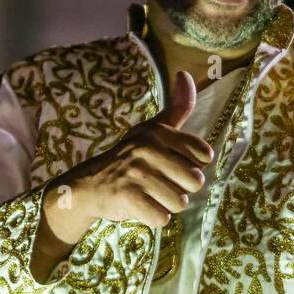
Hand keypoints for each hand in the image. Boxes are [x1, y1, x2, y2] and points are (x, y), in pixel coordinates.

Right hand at [43, 70, 213, 243]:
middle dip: (181, 189)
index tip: (172, 165)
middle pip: (195, 182)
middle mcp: (148, 149)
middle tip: (160, 184)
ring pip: (180, 202)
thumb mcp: (152, 129)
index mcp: (159, 132)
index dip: (192, 166)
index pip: (203, 155)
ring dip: (167, 205)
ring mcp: (137, 173)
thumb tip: (185, 75)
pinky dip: (155, 218)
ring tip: (150, 195)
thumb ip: (177, 108)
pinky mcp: (128, 197)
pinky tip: (142, 207)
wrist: (89, 184)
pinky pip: (162, 218)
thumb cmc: (130, 157)